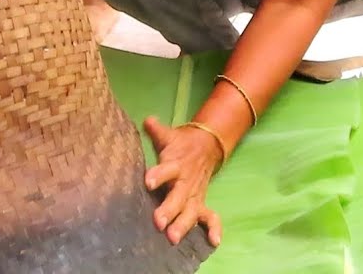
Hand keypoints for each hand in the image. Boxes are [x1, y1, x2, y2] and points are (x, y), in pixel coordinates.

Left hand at [143, 117, 223, 246]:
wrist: (207, 146)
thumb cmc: (180, 144)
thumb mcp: (169, 136)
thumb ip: (157, 131)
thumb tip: (148, 120)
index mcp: (176, 164)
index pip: (166, 169)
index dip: (158, 175)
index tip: (148, 181)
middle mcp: (186, 182)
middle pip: (177, 197)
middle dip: (168, 210)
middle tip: (158, 222)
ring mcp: (195, 195)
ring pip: (191, 211)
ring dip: (183, 224)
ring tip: (173, 238)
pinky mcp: (202, 203)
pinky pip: (211, 217)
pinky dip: (214, 228)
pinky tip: (214, 242)